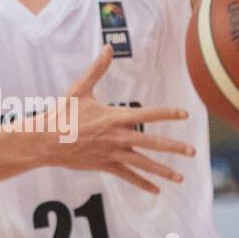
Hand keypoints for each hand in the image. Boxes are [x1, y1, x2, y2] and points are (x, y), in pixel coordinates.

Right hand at [42, 44, 195, 194]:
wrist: (46, 140)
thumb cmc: (62, 113)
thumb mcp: (80, 89)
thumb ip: (98, 69)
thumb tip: (108, 47)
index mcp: (114, 117)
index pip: (147, 114)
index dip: (167, 114)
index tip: (185, 115)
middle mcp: (117, 137)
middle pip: (152, 143)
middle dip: (174, 148)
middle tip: (192, 152)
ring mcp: (112, 153)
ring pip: (143, 164)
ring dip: (163, 172)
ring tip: (180, 179)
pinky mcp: (105, 165)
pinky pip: (128, 176)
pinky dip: (142, 183)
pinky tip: (156, 190)